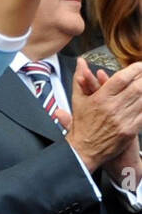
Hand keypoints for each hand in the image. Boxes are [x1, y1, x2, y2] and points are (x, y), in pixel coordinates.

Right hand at [65, 57, 141, 171]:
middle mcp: (112, 108)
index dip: (134, 69)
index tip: (139, 66)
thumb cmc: (81, 126)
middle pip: (136, 88)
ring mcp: (122, 120)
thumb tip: (80, 62)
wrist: (83, 150)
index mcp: (100, 98)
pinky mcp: (129, 131)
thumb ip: (80, 78)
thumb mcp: (77, 100)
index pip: (122, 78)